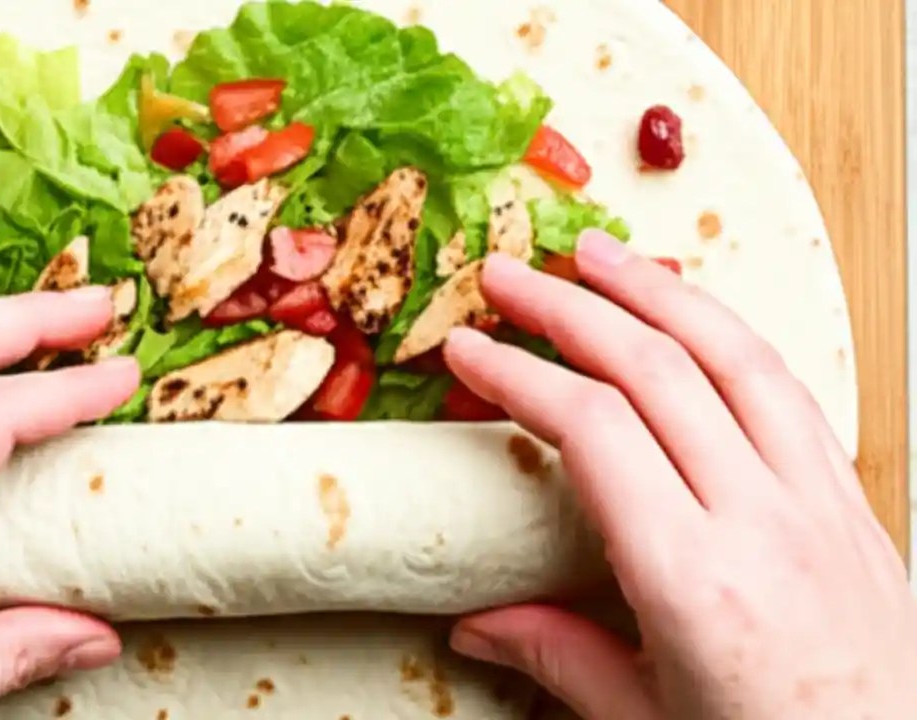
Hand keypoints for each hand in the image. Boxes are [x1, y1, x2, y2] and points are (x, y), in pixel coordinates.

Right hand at [444, 230, 916, 718]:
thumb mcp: (647, 719)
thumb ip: (558, 656)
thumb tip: (477, 626)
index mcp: (693, 580)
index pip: (592, 430)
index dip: (519, 375)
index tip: (469, 348)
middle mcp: (761, 521)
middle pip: (655, 369)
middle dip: (570, 308)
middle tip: (509, 273)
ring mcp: (817, 503)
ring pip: (735, 355)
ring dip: (659, 291)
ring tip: (600, 254)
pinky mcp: (851, 503)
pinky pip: (790, 389)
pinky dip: (731, 335)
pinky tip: (696, 317)